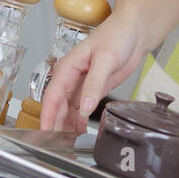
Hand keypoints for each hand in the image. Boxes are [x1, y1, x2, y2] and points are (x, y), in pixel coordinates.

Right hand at [39, 12, 145, 132]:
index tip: (45, 131)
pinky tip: (79, 132)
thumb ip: (94, 84)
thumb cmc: (116, 35)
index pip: (52, 96)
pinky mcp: (92, 89)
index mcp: (67, 67)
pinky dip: (79, 121)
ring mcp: (81, 84)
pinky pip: (81, 109)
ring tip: (66, 143)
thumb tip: (84, 107)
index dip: (47, 115)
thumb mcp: (105, 59)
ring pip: (68, 110)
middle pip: (57, 106)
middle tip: (56, 145)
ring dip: (66, 125)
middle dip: (55, 125)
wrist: (133, 32)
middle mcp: (71, 77)